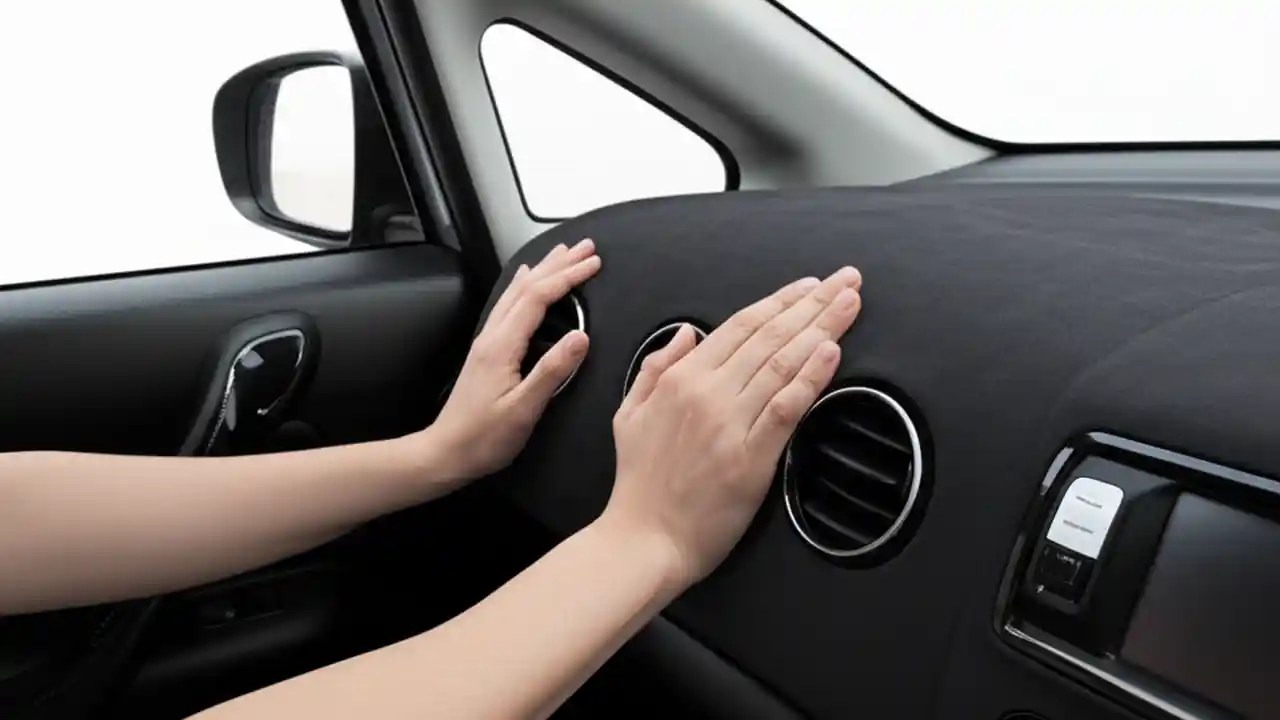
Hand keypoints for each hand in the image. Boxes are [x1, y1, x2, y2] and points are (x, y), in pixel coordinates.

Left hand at [425, 239, 600, 482]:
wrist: (445, 452)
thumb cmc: (484, 437)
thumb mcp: (524, 409)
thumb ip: (552, 371)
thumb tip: (581, 337)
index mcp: (502, 346)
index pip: (538, 298)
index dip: (568, 278)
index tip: (594, 264)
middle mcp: (492, 336)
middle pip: (526, 287)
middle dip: (558, 264)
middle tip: (586, 247)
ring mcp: (487, 342)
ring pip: (515, 293)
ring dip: (542, 270)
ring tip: (562, 253)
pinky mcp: (487, 351)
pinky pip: (508, 305)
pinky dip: (524, 286)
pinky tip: (524, 281)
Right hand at [602, 267, 862, 588]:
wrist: (643, 540)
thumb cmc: (639, 484)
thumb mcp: (628, 413)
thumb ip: (655, 367)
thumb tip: (686, 332)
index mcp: (681, 379)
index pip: (740, 325)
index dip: (780, 300)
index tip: (810, 285)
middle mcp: (707, 393)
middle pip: (770, 334)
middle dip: (814, 302)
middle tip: (846, 279)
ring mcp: (730, 424)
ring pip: (783, 362)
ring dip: (822, 327)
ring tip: (849, 303)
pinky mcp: (751, 457)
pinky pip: (787, 407)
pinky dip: (811, 376)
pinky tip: (832, 352)